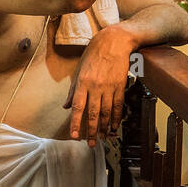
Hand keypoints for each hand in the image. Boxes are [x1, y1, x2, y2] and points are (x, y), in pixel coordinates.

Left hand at [64, 25, 136, 145]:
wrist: (114, 42)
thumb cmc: (94, 54)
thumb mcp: (79, 70)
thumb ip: (73, 90)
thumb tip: (67, 106)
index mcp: (82, 82)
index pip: (78, 107)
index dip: (76, 123)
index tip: (75, 136)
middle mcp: (95, 86)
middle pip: (93, 113)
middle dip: (91, 131)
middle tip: (91, 144)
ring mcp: (109, 87)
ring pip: (106, 112)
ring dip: (104, 127)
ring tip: (102, 138)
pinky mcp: (120, 86)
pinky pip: (118, 106)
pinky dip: (116, 118)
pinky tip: (114, 126)